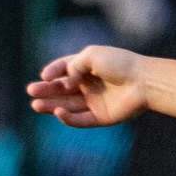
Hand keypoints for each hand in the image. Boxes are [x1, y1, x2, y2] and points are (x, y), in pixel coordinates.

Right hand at [26, 44, 147, 128]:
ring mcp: (95, 102)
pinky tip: (58, 112)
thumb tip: (63, 80)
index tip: (44, 75)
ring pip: (68, 105)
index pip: (65, 70)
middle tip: (31, 92)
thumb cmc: (120, 64)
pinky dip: (68, 117)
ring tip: (36, 105)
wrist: (144, 82)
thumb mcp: (92, 55)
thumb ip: (72, 65)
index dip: (53, 72)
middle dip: (46, 91)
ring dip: (51, 105)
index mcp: (89, 67)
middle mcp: (90, 85)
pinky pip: (80, 119)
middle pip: (63, 90)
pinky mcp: (101, 117)